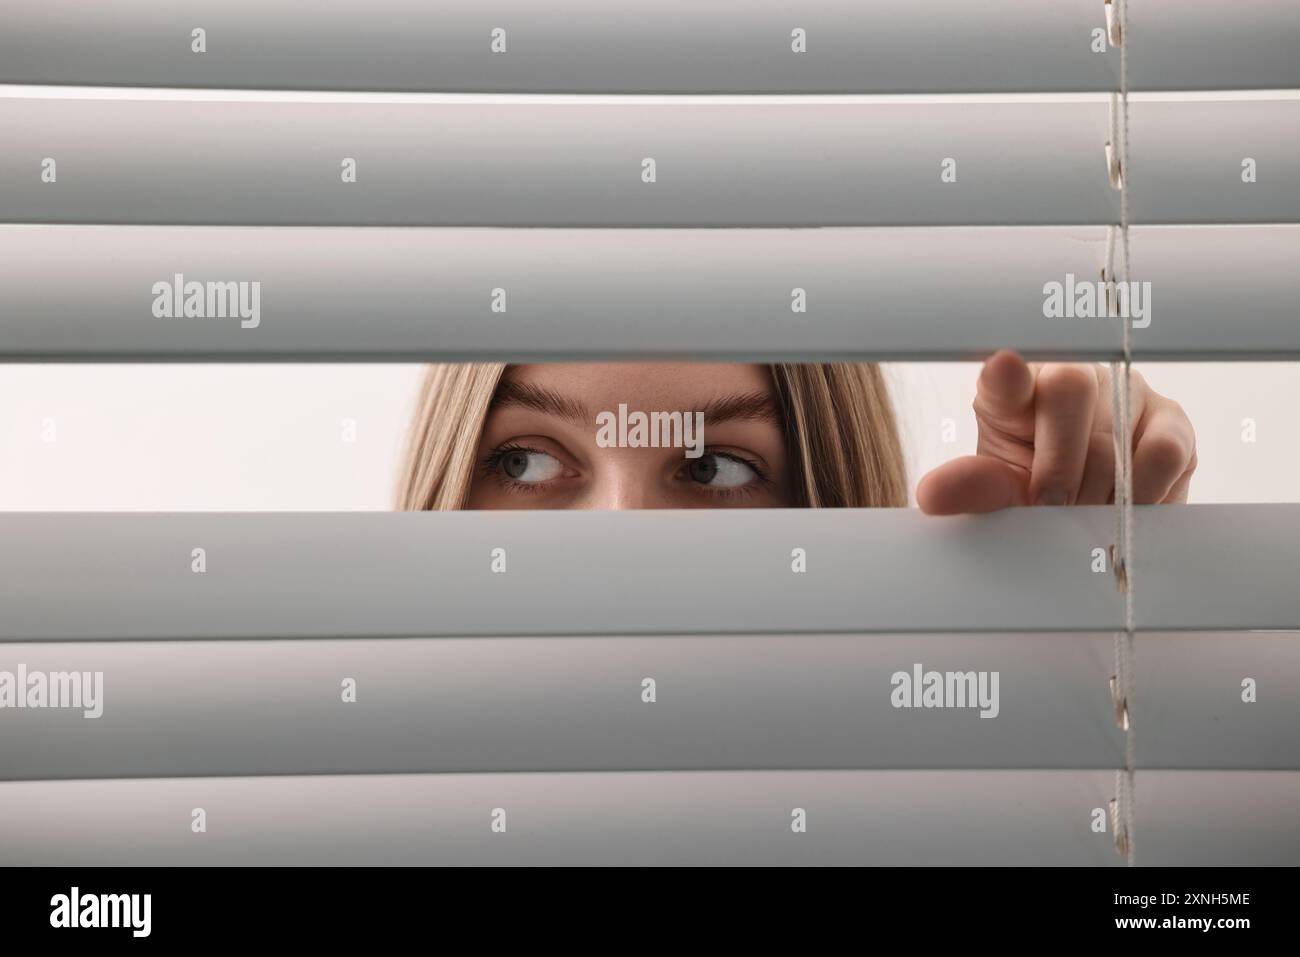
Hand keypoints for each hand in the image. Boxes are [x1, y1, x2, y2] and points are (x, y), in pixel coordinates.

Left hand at [916, 351, 1196, 514]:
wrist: (1090, 512)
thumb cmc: (1035, 488)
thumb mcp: (999, 491)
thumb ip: (973, 489)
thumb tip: (931, 495)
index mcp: (1015, 389)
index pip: (1008, 372)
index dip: (1007, 373)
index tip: (1002, 371)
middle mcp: (1073, 376)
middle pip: (1069, 390)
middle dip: (1058, 463)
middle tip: (1049, 503)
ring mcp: (1126, 392)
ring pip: (1116, 430)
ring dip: (1098, 488)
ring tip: (1083, 513)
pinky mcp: (1172, 422)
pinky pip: (1163, 453)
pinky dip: (1141, 492)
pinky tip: (1124, 509)